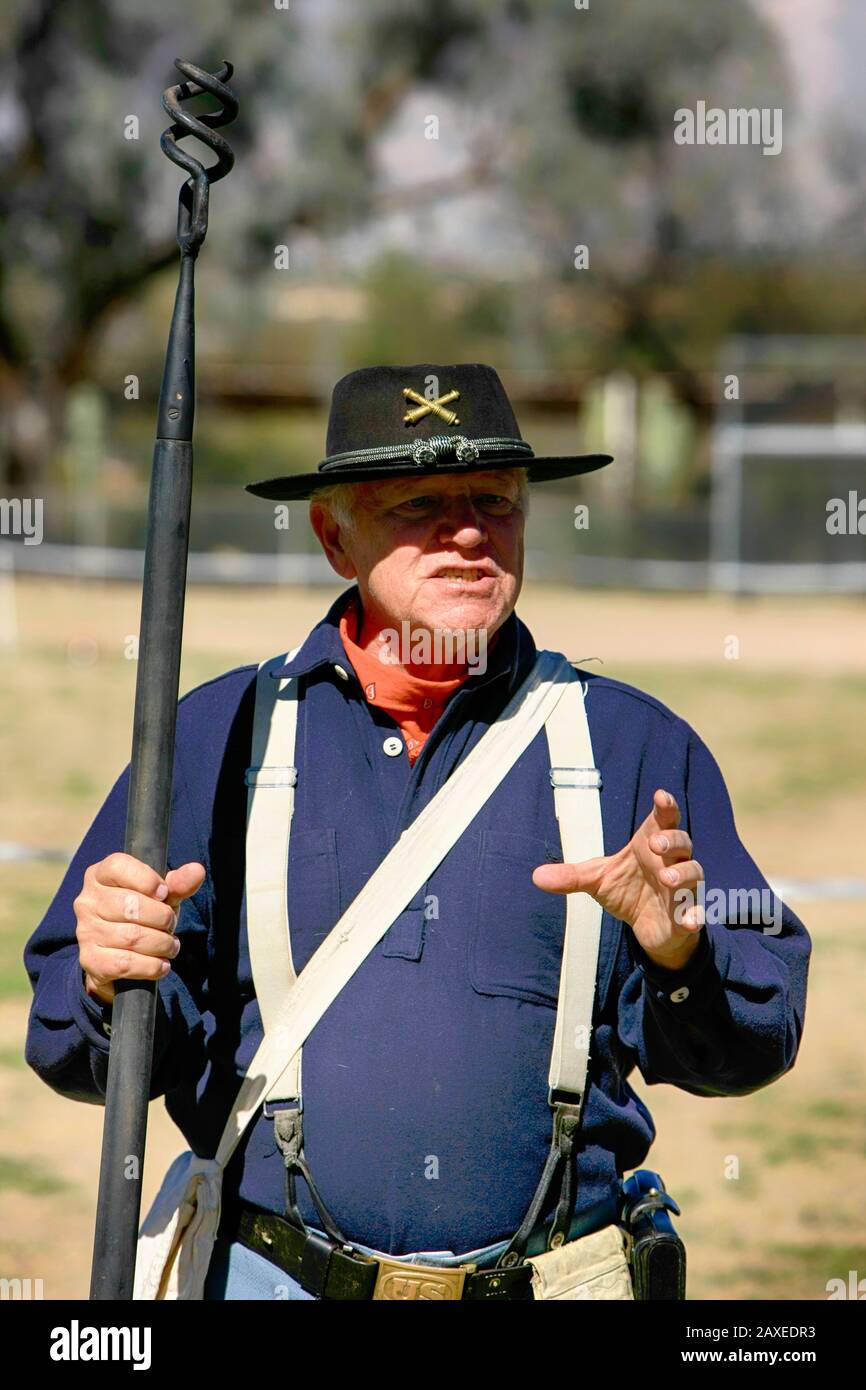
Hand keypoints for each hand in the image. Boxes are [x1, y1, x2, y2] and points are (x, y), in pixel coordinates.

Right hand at [74, 852, 205, 1005]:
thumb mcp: (162, 896)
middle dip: (162, 917)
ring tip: (169, 945)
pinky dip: (151, 966)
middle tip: (170, 925)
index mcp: (100, 875)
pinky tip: (161, 964)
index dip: (147, 879)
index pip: (118, 865)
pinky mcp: (90, 960)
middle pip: (130, 904)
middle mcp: (87, 901)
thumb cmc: (143, 915)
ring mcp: (85, 932)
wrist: (121, 956)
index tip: (164, 893)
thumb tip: (197, 871)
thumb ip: (178, 883)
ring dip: (161, 943)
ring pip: (132, 936)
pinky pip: (126, 963)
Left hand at [533, 789, 703, 970]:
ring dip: (682, 873)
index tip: (660, 795)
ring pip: (693, 871)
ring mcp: (682, 887)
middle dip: (672, 840)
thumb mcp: (597, 880)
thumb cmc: (627, 891)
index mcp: (650, 845)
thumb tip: (536, 876)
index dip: (665, 807)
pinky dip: (694, 914)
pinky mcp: (686, 913)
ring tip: (665, 878)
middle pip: (682, 841)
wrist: (647, 926)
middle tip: (654, 844)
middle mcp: (671, 862)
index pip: (663, 820)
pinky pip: (696, 911)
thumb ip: (571, 876)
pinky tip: (689, 920)